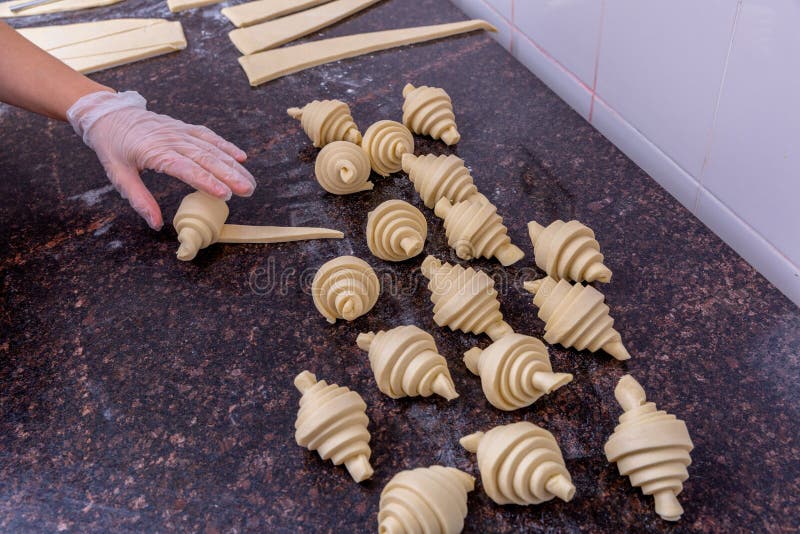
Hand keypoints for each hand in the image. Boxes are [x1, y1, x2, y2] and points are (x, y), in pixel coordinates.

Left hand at [67, 91, 255, 229]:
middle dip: (229, 175)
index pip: (185, 168)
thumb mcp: (118, 175)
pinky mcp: (184, 127)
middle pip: (205, 158)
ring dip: (233, 165)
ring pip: (211, 148)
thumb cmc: (113, 147)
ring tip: (249, 181)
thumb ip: (139, 199)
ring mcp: (180, 131)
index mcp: (154, 151)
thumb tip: (156, 223)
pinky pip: (208, 135)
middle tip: (248, 191)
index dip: (206, 181)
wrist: (108, 114)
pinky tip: (241, 157)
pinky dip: (226, 145)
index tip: (224, 194)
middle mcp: (171, 139)